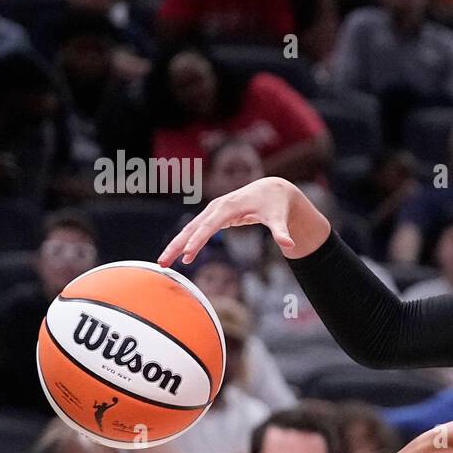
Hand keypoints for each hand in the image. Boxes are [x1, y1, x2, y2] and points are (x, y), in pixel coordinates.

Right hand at [157, 177, 329, 266]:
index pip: (210, 226)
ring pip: (190, 229)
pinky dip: (185, 241)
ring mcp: (214, 210)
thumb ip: (281, 232)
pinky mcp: (215, 215)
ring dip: (176, 244)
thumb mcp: (279, 218)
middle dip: (177, 245)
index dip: (198, 241)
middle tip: (163, 262)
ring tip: (164, 262)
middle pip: (193, 227)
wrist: (273, 190)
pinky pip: (196, 230)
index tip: (187, 255)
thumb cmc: (276, 205)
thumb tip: (289, 246)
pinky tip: (178, 254)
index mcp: (230, 207)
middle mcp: (217, 207)